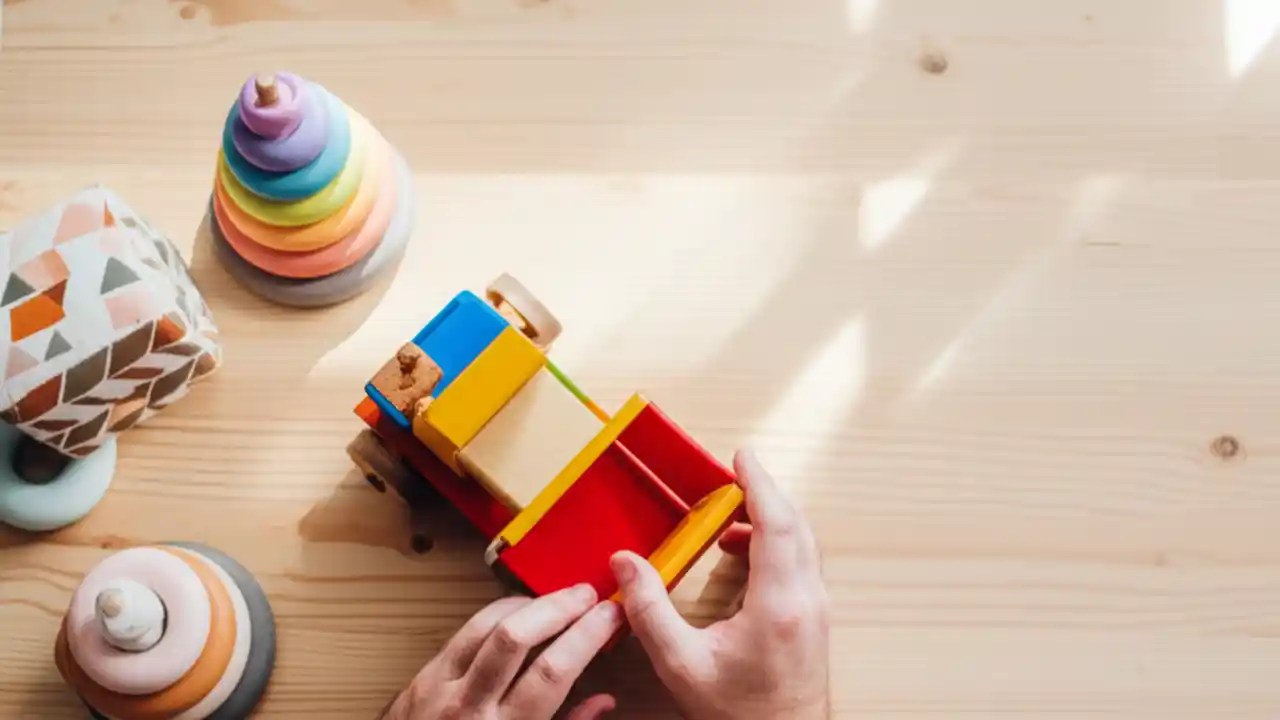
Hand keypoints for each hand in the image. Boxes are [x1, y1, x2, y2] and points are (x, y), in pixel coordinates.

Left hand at [383, 585, 622, 719]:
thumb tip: (603, 701)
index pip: (551, 674)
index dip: (585, 636)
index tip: (610, 615)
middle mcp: (470, 708)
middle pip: (512, 638)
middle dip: (555, 607)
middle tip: (586, 593)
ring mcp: (441, 688)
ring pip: (484, 625)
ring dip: (526, 603)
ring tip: (558, 598)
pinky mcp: (423, 677)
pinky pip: (463, 632)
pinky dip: (495, 615)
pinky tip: (518, 612)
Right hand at [610, 449, 829, 719]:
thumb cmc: (739, 713)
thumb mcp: (681, 665)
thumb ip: (650, 611)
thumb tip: (626, 563)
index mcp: (778, 605)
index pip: (776, 524)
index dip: (759, 484)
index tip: (742, 457)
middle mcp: (807, 600)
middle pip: (795, 524)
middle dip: (764, 492)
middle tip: (732, 474)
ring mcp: (817, 609)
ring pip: (803, 542)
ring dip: (770, 518)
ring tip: (727, 516)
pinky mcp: (815, 617)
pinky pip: (801, 561)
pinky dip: (775, 542)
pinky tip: (740, 552)